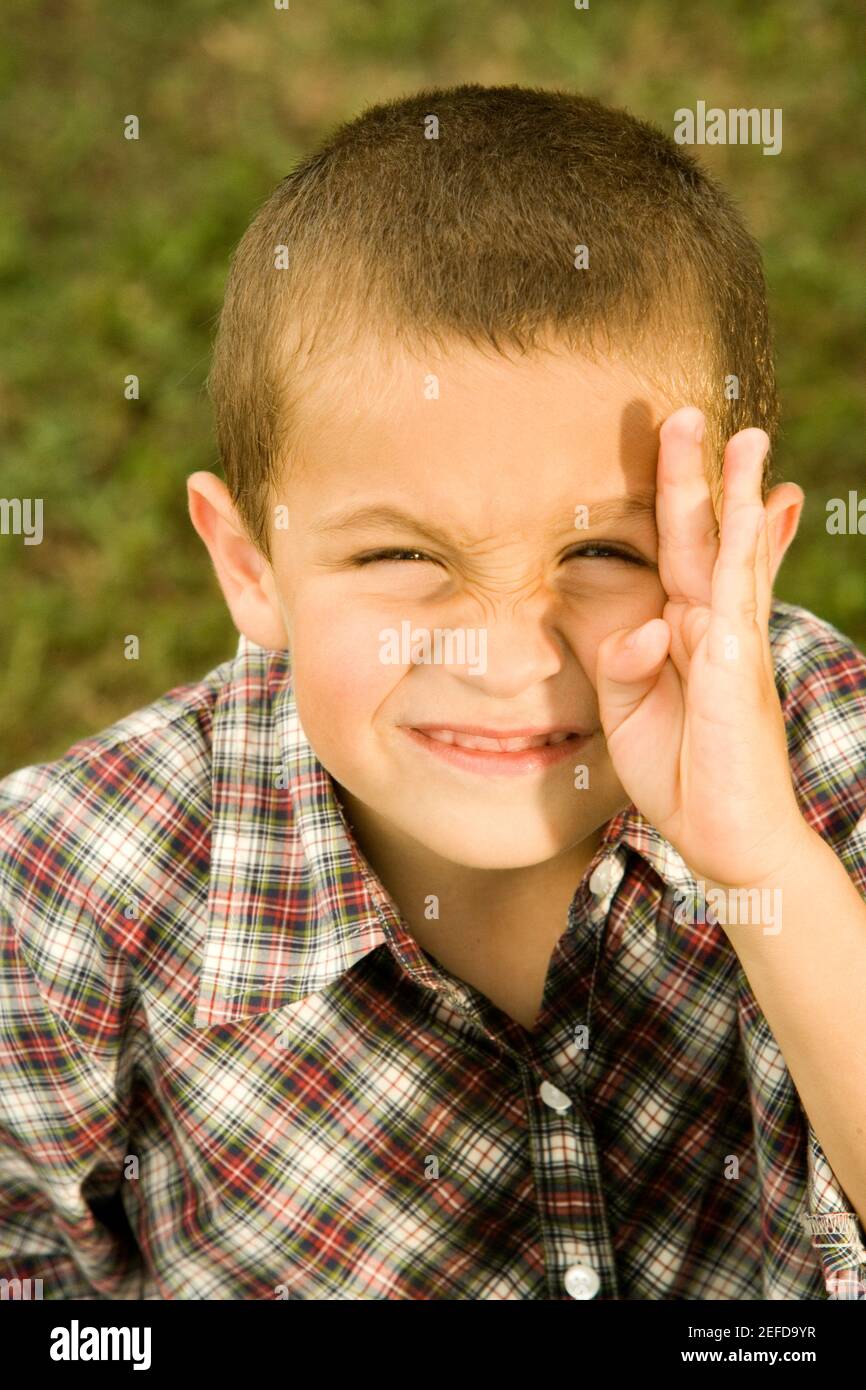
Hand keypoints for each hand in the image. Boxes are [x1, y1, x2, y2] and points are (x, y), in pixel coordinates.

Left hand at [594, 406, 809, 890]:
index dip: (679, 503)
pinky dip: (747, 553)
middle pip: (705, 538)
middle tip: (696, 413)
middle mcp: (714, 627)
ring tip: (748, 440)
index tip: (684, 451)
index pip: (678, 554)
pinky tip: (757, 511)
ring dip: (737, 495)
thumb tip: (650, 624)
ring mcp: (733, 646)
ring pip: (733, 555)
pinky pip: (737, 601)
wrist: (723, 837)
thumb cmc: (678, 770)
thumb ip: (626, 658)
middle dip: (700, 476)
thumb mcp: (629, 708)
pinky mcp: (737, 671)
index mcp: (684, 631)